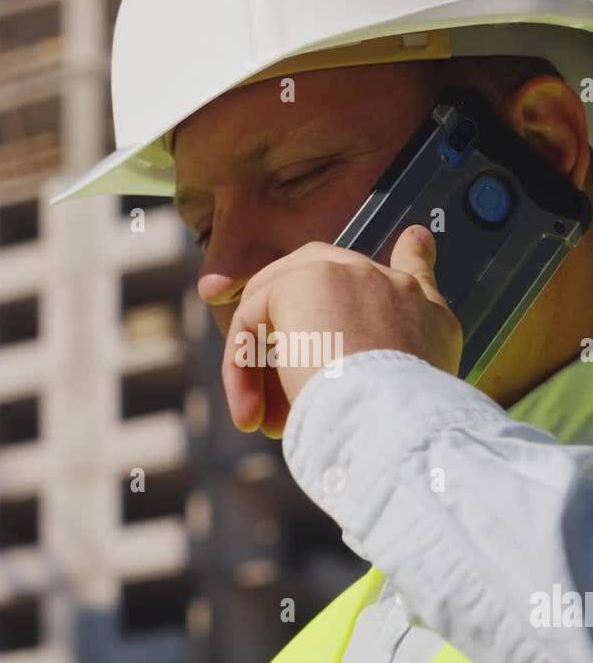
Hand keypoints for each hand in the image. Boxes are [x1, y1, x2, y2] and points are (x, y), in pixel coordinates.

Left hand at [221, 225, 463, 437]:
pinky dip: (242, 371)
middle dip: (291, 341)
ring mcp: (340, 272)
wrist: (392, 419)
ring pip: (279, 307)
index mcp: (420, 306)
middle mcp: (383, 280)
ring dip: (262, 368)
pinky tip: (252, 415)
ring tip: (264, 421)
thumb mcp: (421, 389)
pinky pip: (250, 321)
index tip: (414, 238)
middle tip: (275, 404)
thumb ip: (395, 360)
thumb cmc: (402, 424)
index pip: (414, 265)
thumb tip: (361, 359)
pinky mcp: (297, 283)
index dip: (411, 253)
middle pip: (322, 286)